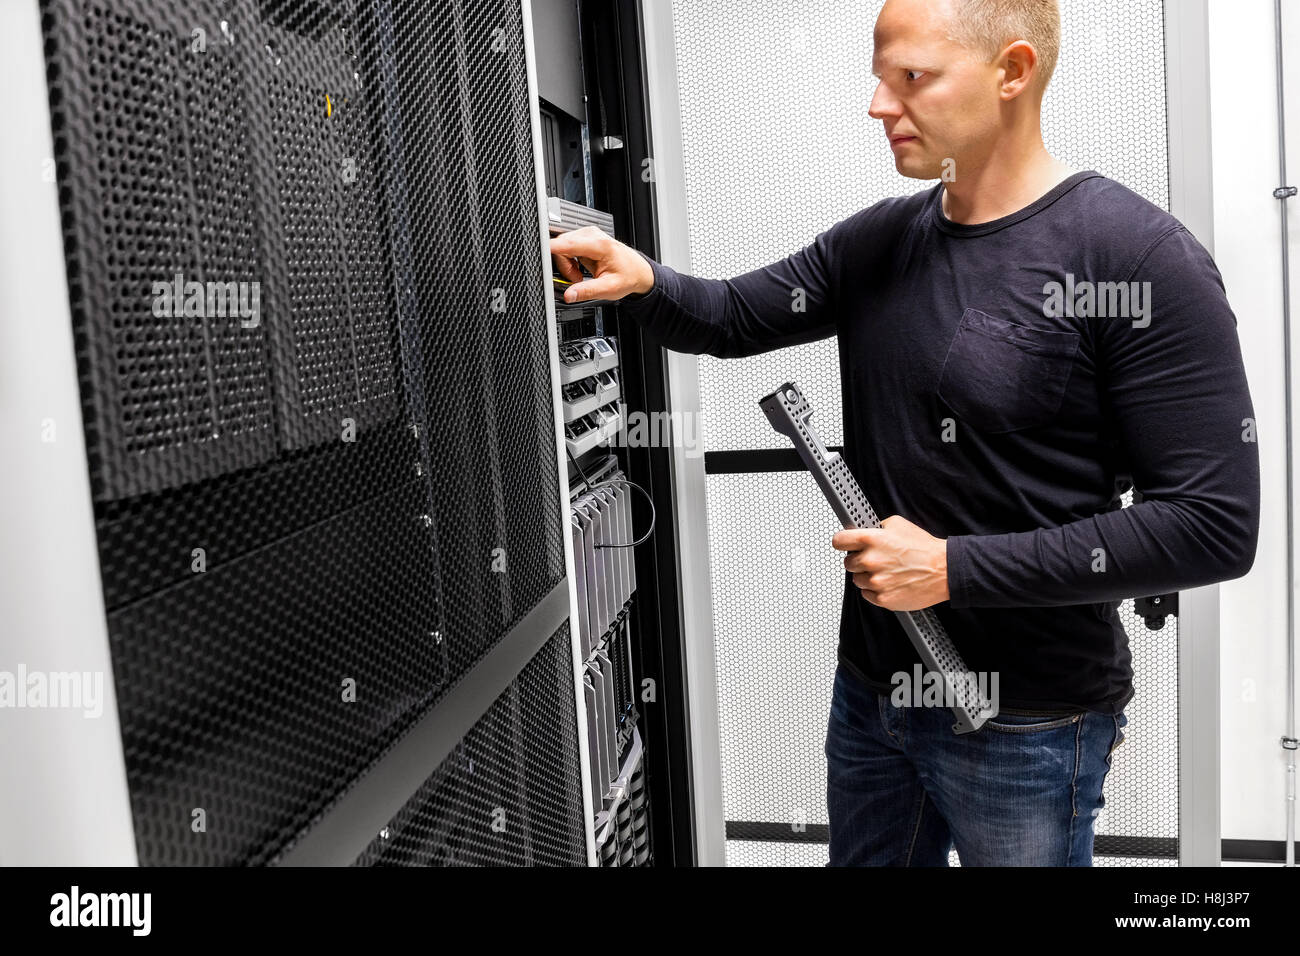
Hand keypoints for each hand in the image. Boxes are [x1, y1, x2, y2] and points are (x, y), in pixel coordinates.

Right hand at [549, 226, 654, 302]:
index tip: (538, 252)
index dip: (550, 248)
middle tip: (576, 280)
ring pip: (561, 247)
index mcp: (600, 245)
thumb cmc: (627, 276)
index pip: (567, 242)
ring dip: (566, 265)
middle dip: (563, 266)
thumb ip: (586, 292)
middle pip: (561, 246)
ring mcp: (587, 235)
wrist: (638, 271)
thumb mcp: (609, 289)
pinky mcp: (583, 239)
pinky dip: (569, 262)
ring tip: (580, 276)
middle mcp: (592, 235)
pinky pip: (566, 249)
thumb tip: (568, 295)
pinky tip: (580, 269)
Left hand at [832, 515, 949, 610]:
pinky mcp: (883, 598)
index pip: (839, 541)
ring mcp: (876, 581)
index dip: (842, 542)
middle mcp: (871, 561)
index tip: (844, 544)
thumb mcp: (898, 524)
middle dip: (859, 561)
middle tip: (876, 560)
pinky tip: (890, 582)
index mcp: (871, 540)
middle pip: (848, 563)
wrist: (944, 570)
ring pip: (857, 580)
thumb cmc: (924, 548)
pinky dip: (876, 590)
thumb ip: (876, 527)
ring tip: (887, 572)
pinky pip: (867, 594)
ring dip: (868, 577)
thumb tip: (862, 531)